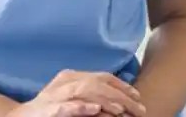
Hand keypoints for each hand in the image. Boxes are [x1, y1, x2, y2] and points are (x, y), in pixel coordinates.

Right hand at [7, 70, 145, 116]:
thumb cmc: (48, 111)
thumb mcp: (72, 100)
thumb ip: (92, 98)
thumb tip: (120, 104)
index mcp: (72, 77)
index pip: (102, 76)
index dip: (122, 85)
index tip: (138, 97)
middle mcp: (64, 82)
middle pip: (97, 82)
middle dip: (120, 95)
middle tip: (137, 109)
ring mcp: (55, 94)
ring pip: (84, 90)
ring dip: (105, 99)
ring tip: (121, 109)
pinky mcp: (47, 109)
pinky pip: (66, 106)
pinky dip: (81, 106)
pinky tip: (95, 108)